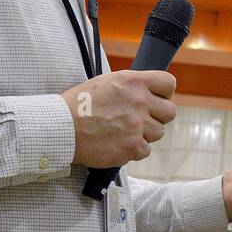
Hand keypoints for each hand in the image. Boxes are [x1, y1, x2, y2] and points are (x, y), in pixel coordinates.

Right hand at [61, 70, 176, 167]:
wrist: (61, 128)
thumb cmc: (79, 105)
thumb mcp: (106, 83)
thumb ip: (131, 87)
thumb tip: (147, 93)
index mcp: (133, 81)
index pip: (168, 83)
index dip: (164, 93)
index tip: (157, 99)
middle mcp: (139, 101)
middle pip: (170, 112)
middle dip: (157, 117)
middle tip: (140, 120)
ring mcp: (137, 125)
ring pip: (158, 133)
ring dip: (144, 134)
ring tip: (123, 132)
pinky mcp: (132, 146)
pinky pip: (145, 150)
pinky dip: (134, 150)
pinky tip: (117, 143)